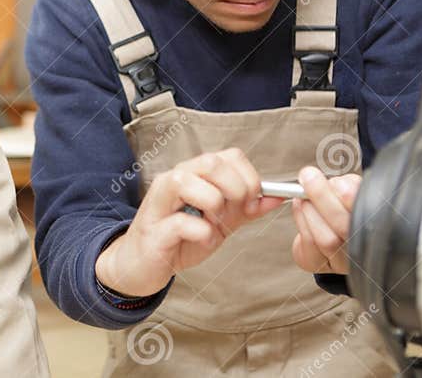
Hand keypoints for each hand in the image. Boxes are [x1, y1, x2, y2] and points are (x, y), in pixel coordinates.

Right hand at [96, 149, 283, 296]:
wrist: (143, 266)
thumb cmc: (180, 240)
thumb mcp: (220, 222)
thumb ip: (247, 208)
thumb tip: (278, 196)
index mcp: (194, 173)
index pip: (229, 156)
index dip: (249, 178)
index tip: (252, 204)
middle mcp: (175, 178)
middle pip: (212, 162)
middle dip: (235, 190)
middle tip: (233, 215)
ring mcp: (160, 201)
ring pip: (190, 181)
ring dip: (214, 208)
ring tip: (213, 226)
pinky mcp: (153, 228)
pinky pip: (184, 223)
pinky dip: (202, 234)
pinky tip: (201, 240)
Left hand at [292, 166, 360, 274]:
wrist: (327, 230)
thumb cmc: (343, 206)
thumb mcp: (354, 190)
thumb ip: (350, 186)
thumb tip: (336, 184)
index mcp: (379, 228)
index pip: (370, 215)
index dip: (352, 199)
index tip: (336, 182)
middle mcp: (362, 251)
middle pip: (345, 228)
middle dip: (323, 198)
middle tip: (309, 177)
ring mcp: (341, 262)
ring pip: (326, 239)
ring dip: (309, 210)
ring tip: (303, 194)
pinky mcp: (317, 264)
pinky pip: (309, 244)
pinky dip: (301, 220)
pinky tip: (300, 207)